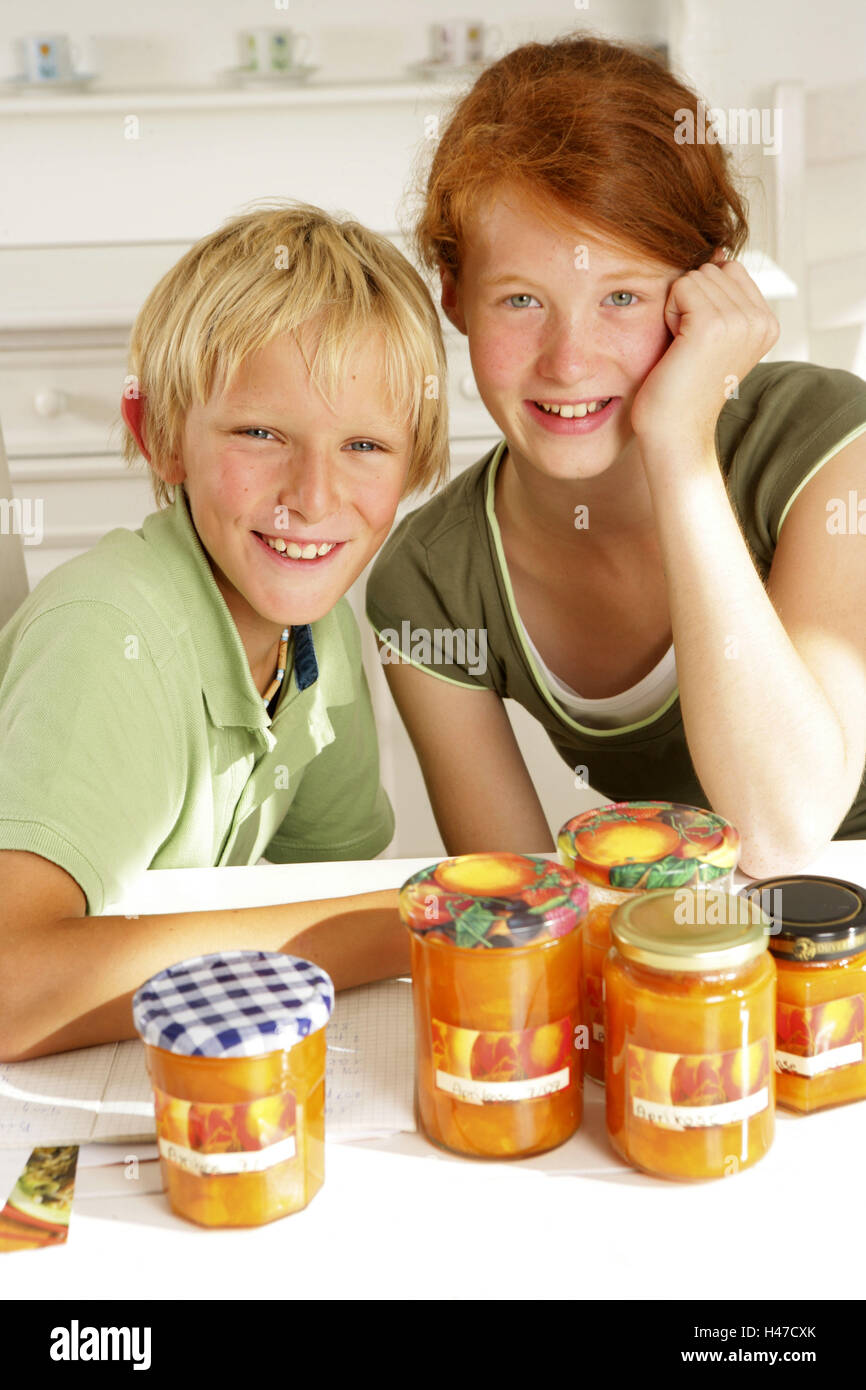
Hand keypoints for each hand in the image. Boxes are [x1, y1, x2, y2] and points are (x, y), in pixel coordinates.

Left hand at [629, 252, 779, 451]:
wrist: (674, 431)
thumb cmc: (682, 386)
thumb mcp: (711, 334)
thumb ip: (721, 293)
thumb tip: (719, 247)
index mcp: (768, 322)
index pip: (729, 270)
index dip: (703, 298)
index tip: (700, 341)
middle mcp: (762, 320)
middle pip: (712, 269)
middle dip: (689, 301)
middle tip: (689, 347)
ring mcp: (741, 321)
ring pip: (695, 276)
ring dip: (677, 308)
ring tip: (683, 349)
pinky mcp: (713, 324)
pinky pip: (682, 286)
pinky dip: (669, 313)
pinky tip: (676, 346)